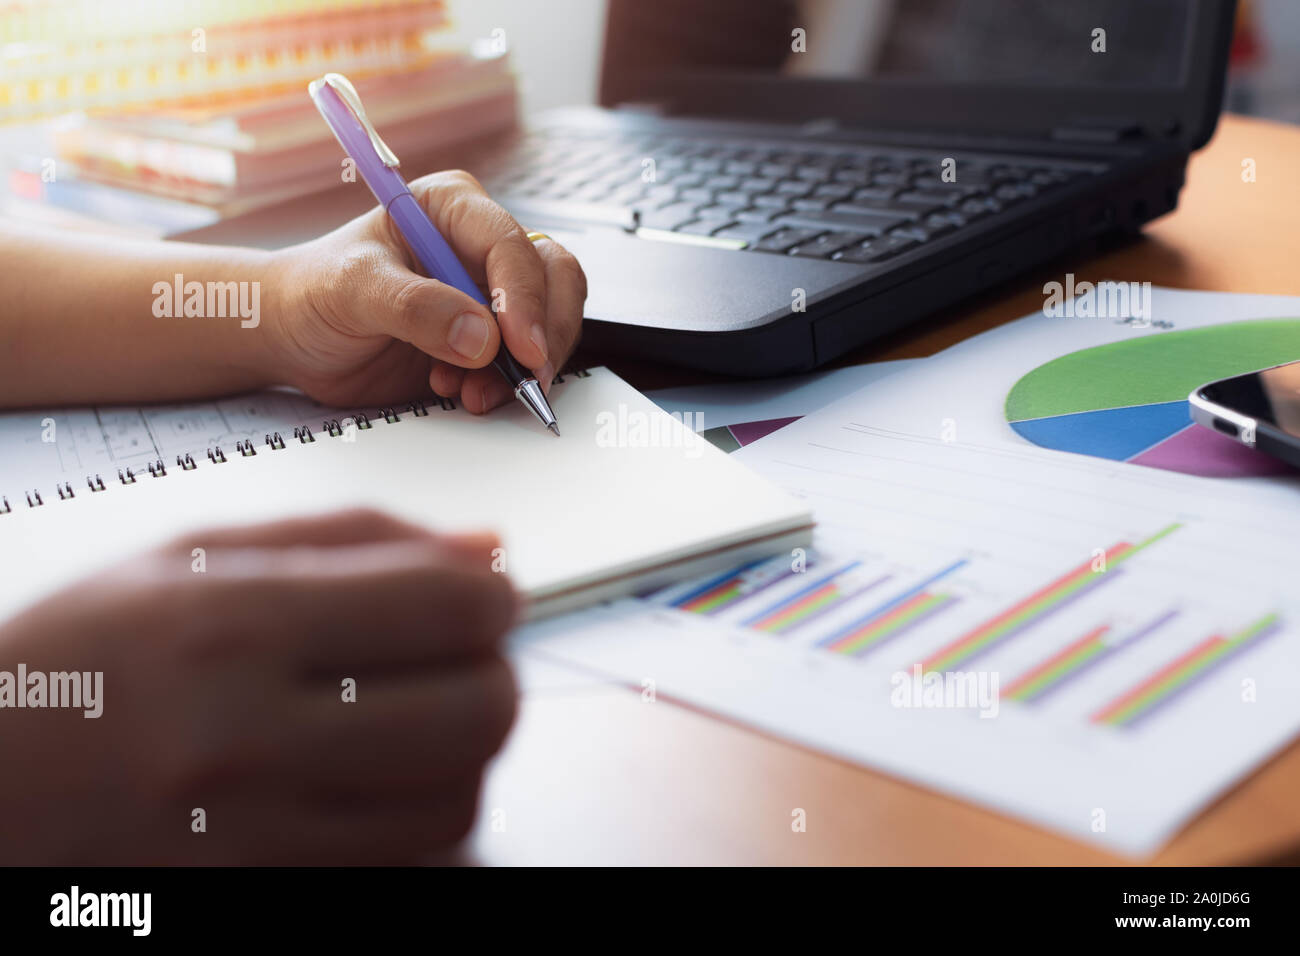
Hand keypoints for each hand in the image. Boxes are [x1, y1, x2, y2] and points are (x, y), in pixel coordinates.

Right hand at [0, 509, 517, 863]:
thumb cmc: (82, 655)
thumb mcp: (195, 555)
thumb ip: (355, 538)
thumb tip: (486, 548)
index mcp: (234, 625)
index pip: (444, 608)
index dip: (494, 595)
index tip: (486, 595)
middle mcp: (248, 735)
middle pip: (478, 710)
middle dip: (495, 671)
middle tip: (462, 654)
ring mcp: (256, 831)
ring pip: (459, 795)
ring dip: (467, 745)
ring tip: (418, 709)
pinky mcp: (266, 888)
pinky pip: (408, 853)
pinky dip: (421, 805)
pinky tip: (379, 766)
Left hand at [266, 170, 586, 411]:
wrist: (295, 338)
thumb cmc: (312, 292)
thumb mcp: (351, 289)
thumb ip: (414, 307)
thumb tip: (481, 336)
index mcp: (452, 209)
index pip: (510, 245)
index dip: (525, 297)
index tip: (519, 348)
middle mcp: (479, 247)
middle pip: (553, 277)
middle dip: (546, 332)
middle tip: (527, 378)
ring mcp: (489, 294)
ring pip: (551, 320)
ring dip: (528, 365)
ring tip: (476, 393)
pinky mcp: (489, 339)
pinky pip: (527, 359)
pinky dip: (509, 384)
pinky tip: (464, 393)